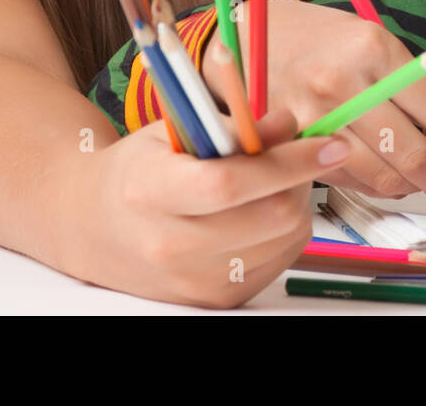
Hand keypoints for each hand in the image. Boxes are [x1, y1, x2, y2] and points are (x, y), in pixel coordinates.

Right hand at [64, 108, 349, 308]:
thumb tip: (288, 124)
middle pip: (270, 216)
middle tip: (300, 153)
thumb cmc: (137, 171)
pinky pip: (281, 258)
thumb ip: (232, 125)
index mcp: (151, 192)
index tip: (331, 143)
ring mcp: (194, 281)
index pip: (231, 183)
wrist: (94, 228)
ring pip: (286, 237)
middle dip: (300, 177)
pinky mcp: (216, 299)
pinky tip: (260, 209)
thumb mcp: (173, 131)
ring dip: (296, 200)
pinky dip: (285, 227)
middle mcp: (170, 246)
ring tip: (271, 180)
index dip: (288, 162)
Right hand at [201, 0, 425, 200]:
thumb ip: (418, 90)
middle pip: (412, 153)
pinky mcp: (294, 146)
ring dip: (409, 186)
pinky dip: (374, 186)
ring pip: (382, 177)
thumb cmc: (323, 40)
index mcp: (373, 48)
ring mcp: (315, 118)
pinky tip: (382, 173)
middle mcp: (343, 83)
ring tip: (417, 179)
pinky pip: (348, 181)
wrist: (254, 39)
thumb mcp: (375, 42)